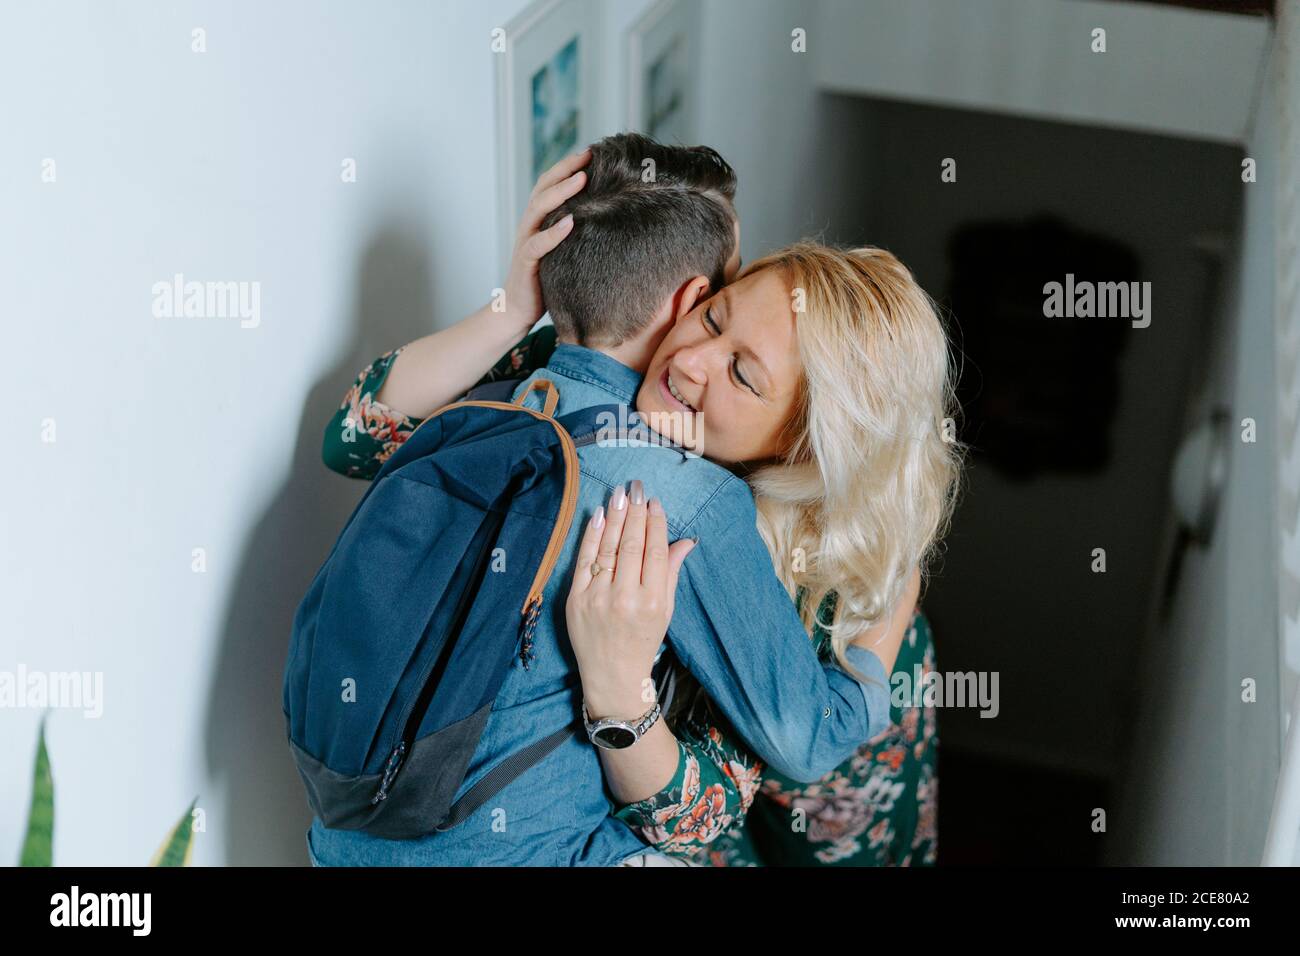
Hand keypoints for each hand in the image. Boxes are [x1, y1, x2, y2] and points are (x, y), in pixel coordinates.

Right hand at [500, 147, 589, 331]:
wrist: (519, 309)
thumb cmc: (547, 279)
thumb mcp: (563, 249)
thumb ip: (575, 232)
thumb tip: (608, 216)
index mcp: (538, 219)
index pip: (550, 184)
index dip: (567, 166)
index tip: (591, 151)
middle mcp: (530, 225)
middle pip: (543, 188)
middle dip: (565, 169)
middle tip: (588, 155)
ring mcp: (526, 242)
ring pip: (539, 209)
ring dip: (561, 192)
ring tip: (582, 179)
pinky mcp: (526, 263)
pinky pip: (537, 244)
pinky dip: (554, 232)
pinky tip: (571, 222)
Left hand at [566, 481, 696, 718]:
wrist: (612, 675)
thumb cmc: (643, 641)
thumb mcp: (666, 610)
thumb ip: (671, 573)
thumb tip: (685, 540)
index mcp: (653, 602)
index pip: (655, 552)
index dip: (655, 524)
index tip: (654, 502)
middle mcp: (626, 598)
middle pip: (631, 545)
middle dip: (635, 512)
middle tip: (637, 487)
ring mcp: (598, 598)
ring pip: (607, 548)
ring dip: (614, 517)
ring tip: (619, 493)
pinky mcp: (576, 600)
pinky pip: (584, 561)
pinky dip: (591, 536)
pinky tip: (599, 515)